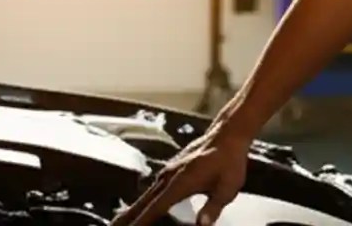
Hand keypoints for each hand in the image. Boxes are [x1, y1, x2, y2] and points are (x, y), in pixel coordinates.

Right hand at [110, 123, 252, 225]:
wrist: (228, 134)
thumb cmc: (229, 161)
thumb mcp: (227, 188)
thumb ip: (213, 208)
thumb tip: (202, 225)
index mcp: (180, 183)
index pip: (155, 208)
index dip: (141, 221)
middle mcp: (169, 176)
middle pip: (143, 201)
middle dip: (127, 216)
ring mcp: (169, 170)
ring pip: (146, 194)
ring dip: (133, 208)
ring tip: (122, 221)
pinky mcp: (172, 168)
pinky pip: (153, 187)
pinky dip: (144, 199)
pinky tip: (144, 205)